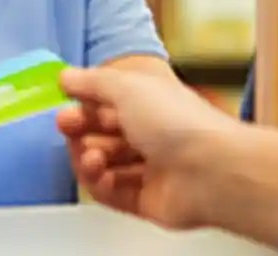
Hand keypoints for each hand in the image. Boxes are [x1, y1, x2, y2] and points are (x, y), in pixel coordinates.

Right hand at [57, 67, 239, 229]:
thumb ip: (93, 81)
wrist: (214, 171)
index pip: (106, 102)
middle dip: (80, 131)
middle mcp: (151, 133)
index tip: (64, 104)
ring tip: (91, 157)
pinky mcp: (149, 200)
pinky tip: (98, 175)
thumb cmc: (179, 122)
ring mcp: (151, 168)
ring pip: (104, 165)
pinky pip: (113, 194)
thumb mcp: (128, 86)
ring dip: (88, 159)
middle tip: (68, 128)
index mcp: (150, 101)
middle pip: (102, 134)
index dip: (82, 103)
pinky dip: (100, 185)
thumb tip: (66, 77)